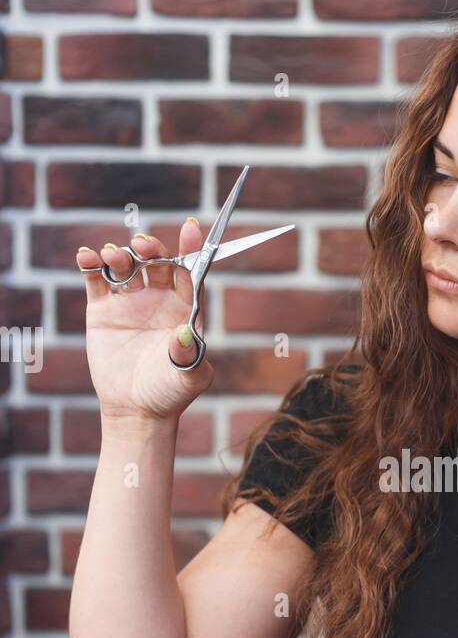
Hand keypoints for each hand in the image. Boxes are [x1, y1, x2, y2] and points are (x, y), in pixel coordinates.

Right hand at [77, 218, 215, 420]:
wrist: (135, 410)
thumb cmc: (169, 393)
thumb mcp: (187, 377)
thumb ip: (189, 356)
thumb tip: (185, 333)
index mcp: (184, 308)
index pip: (190, 272)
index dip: (191, 249)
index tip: (190, 227)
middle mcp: (158, 299)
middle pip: (156, 263)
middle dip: (151, 248)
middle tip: (141, 244)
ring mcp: (129, 302)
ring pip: (126, 267)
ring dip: (120, 255)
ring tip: (113, 256)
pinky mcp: (102, 310)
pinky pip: (96, 281)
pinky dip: (90, 265)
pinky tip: (86, 257)